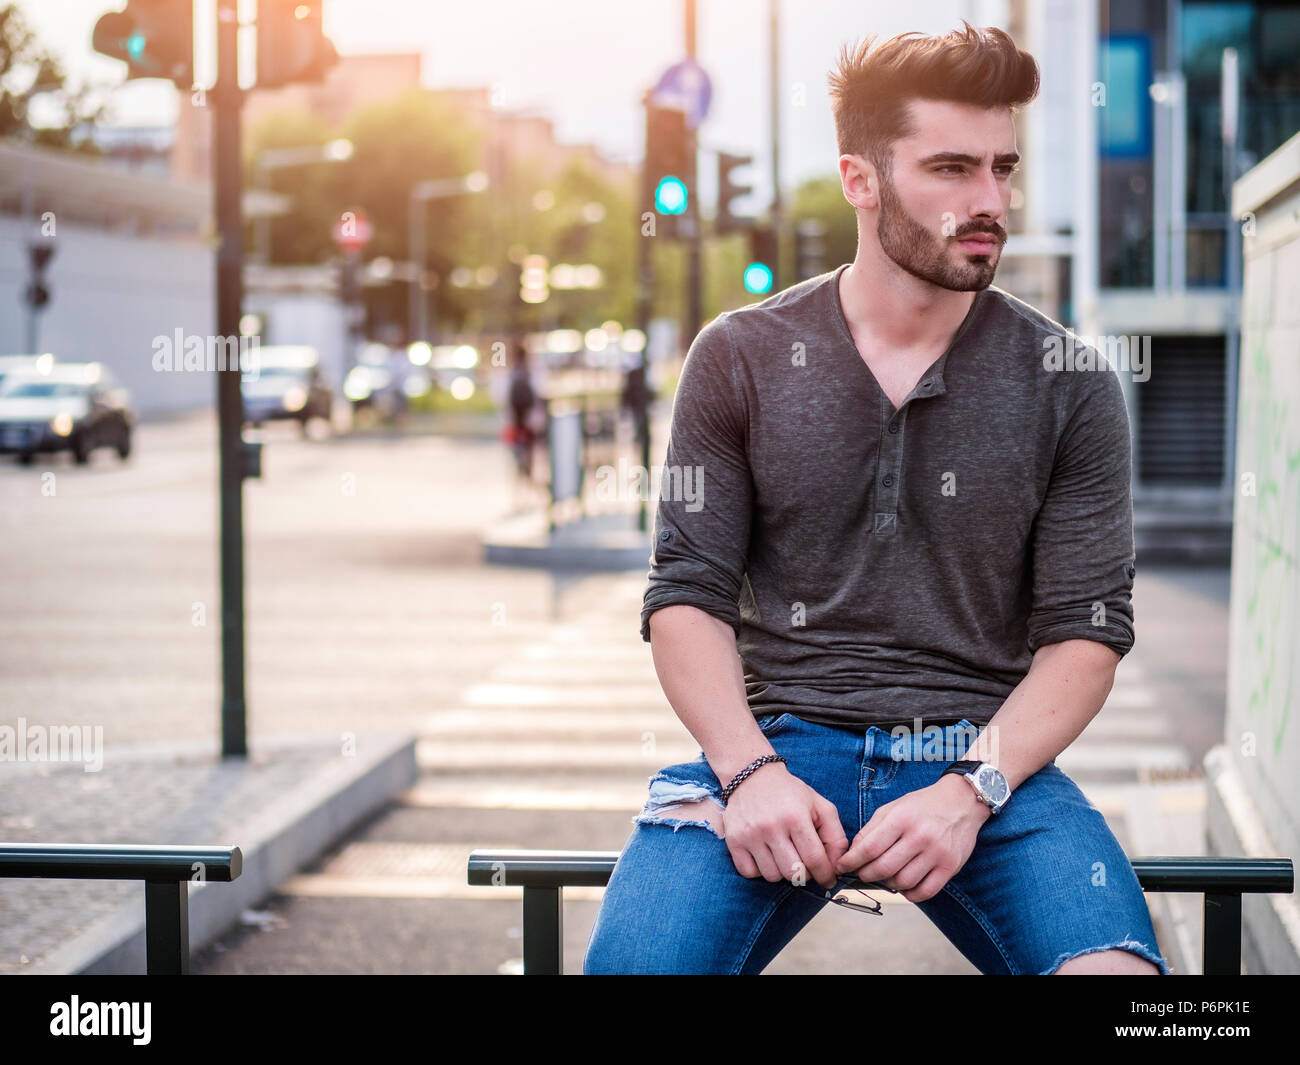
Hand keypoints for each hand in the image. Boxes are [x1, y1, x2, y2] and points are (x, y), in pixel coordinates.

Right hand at [721, 764, 848, 889]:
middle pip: (793, 873)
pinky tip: (765, 855)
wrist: (752, 775)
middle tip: (805, 864)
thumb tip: (836, 867)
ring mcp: (750, 835)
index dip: (825, 875)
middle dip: (804, 874)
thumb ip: (836, 836)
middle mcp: (771, 827)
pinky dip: (760, 870)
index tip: (828, 880)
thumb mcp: (820, 806)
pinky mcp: (734, 840)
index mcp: (796, 817)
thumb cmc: (790, 793)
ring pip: (772, 876)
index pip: (814, 859)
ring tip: (784, 855)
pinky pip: (750, 873)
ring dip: (782, 872)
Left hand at [834, 774, 989, 902]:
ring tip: (886, 876)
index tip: (842, 866)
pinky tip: (904, 886)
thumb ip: (871, 830)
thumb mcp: (892, 808)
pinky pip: (925, 892)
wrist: (961, 802)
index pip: (869, 848)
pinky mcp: (950, 866)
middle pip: (884, 868)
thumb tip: (852, 855)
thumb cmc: (922, 806)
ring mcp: (937, 853)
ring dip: (888, 884)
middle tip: (862, 873)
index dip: (851, 861)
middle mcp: (920, 836)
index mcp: (901, 819)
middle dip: (866, 875)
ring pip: (903, 882)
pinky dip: (910, 894)